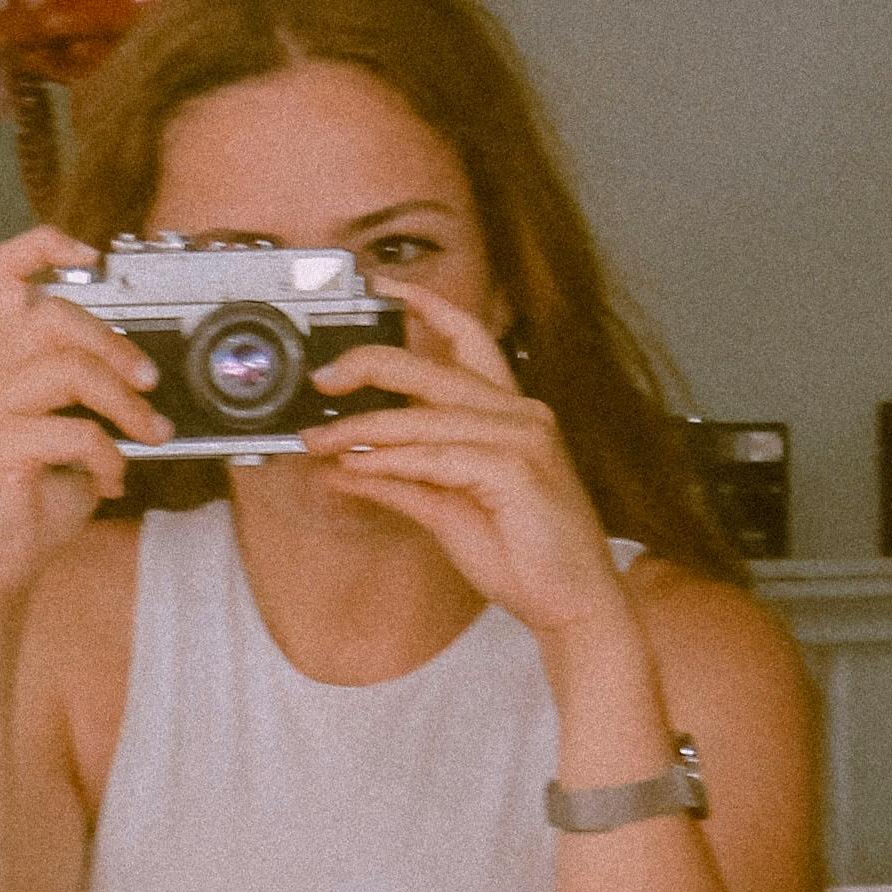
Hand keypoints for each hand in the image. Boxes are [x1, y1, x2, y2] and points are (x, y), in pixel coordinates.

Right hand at [0, 225, 174, 620]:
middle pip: (55, 314)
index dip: (43, 244)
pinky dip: (109, 456)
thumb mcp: (72, 430)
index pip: (4, 272)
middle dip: (116, 344)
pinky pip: (73, 431)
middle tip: (148, 382)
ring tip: (146, 434)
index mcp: (8, 357)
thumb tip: (152, 378)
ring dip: (125, 404)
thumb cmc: (33, 493)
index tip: (90, 254)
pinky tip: (112, 478)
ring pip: (68, 369)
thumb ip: (96, 393)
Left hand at [308, 278, 630, 642]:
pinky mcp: (516, 469)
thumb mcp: (447, 509)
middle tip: (322, 378)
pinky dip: (392, 461)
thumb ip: (400, 480)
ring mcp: (523, 438)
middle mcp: (520, 414)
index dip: (428, 307)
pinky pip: (437, 456)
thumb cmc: (524, 556)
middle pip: (435, 367)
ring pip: (426, 416)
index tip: (384, 287)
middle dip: (370, 365)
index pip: (469, 340)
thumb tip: (343, 466)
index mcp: (510, 413)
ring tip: (319, 441)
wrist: (573, 604)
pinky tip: (357, 466)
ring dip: (364, 429)